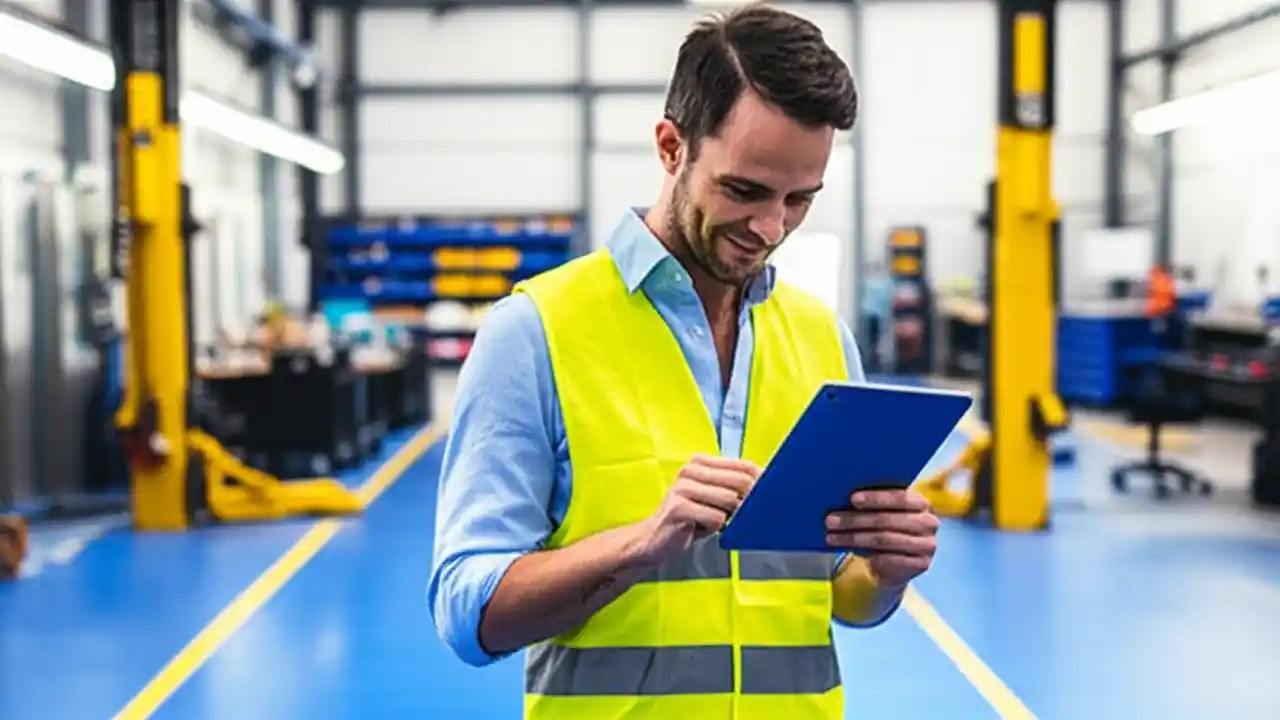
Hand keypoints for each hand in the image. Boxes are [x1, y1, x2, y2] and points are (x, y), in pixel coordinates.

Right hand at [631, 454, 760, 567]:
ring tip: (713, 521)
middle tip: (739, 516)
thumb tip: (771, 486)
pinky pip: (716, 518)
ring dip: (728, 517)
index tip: (767, 498)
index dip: (762, 483)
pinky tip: (701, 528)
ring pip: (730, 500)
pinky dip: (715, 528)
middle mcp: (691, 469)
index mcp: (701, 461)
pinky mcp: (678, 507)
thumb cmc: (691, 518)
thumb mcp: (714, 497)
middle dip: (747, 502)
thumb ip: (735, 487)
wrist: (654, 539)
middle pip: (741, 481)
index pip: (745, 465)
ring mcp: (683, 487)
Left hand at [824, 489, 938, 589]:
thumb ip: (871, 503)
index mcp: (921, 502)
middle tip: (830, 520)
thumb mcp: (881, 512)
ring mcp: (927, 545)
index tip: (852, 499)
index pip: (901, 497)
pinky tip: (852, 552)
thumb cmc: (884, 527)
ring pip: (884, 540)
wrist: (896, 562)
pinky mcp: (922, 565)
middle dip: (855, 520)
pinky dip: (869, 556)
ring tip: (832, 537)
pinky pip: (891, 559)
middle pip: (887, 520)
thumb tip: (839, 494)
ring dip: (854, 538)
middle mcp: (929, 522)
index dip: (876, 498)